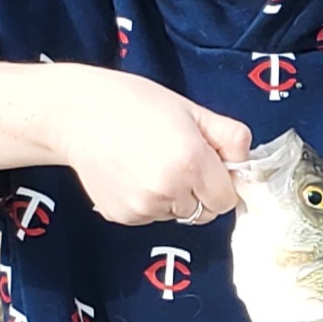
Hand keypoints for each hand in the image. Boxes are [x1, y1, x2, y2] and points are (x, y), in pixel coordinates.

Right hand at [57, 68, 250, 225]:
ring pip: (177, 216)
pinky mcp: (122, 216)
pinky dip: (148, 202)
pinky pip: (151, 218)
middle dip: (200, 193)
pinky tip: (132, 175)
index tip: (208, 166)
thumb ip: (228, 136)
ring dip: (173, 198)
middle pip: (203, 213)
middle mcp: (168, 190)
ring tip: (149, 164)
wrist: (76, 114)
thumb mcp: (190, 109)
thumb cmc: (134, 103)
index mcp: (191, 161)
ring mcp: (143, 207)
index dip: (221, 183)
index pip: (226, 200)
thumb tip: (246, 162)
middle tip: (178, 162)